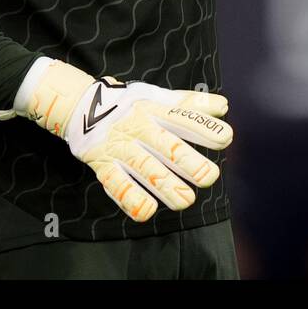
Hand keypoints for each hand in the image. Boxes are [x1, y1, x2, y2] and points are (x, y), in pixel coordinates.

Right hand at [0, 58, 232, 222]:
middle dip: (188, 162)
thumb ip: (190, 104)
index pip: (183, 118)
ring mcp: (120, 147)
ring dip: (165, 185)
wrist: (82, 107)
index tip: (225, 139)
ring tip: (185, 200)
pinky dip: (130, 198)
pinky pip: (116, 183)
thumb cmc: (130, 105)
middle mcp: (139, 127)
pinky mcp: (103, 165)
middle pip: (166, 146)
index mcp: (155, 110)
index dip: (205, 128)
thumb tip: (224, 106)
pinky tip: (147, 211)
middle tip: (209, 177)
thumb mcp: (158, 97)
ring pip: (144, 168)